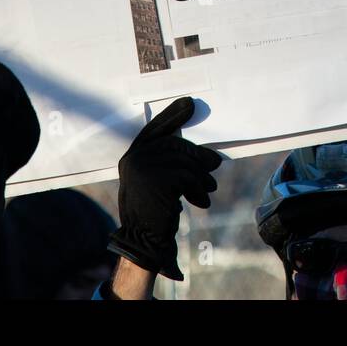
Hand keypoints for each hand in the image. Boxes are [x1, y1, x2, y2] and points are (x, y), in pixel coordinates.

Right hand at [107, 97, 220, 282]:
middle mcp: (133, 159)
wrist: (144, 241)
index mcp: (131, 157)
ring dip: (201, 176)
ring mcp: (142, 168)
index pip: (154, 129)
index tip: (190, 104)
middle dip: (198, 154)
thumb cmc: (155, 213)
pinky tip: (201, 201)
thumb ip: (170, 162)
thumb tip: (207, 156)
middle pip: (174, 144)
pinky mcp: (156, 180)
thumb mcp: (158, 182)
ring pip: (184, 161)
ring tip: (209, 188)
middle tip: (216, 164)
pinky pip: (187, 176)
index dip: (172, 116)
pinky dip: (199, 189)